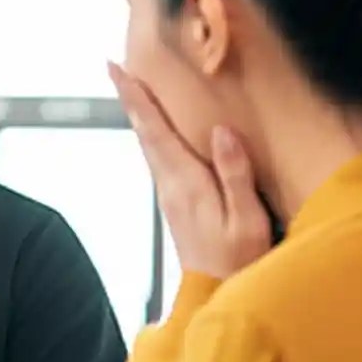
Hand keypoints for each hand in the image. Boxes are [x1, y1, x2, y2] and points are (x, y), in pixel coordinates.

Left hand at [109, 62, 271, 279]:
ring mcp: (170, 194)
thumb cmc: (237, 260)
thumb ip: (235, 175)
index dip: (137, 99)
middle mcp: (170, 185)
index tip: (117, 70)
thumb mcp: (246, 219)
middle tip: (115, 67)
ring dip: (140, 114)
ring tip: (133, 87)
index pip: (155, 131)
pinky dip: (153, 134)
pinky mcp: (176, 201)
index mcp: (185, 182)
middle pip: (146, 132)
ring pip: (150, 144)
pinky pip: (160, 156)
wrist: (213, 295)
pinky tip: (156, 128)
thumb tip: (221, 133)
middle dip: (132, 98)